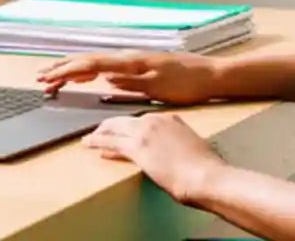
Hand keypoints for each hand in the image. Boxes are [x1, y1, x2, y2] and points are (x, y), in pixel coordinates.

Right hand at [36, 52, 221, 104]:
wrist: (211, 75)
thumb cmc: (187, 84)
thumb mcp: (158, 87)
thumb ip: (130, 82)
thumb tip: (103, 77)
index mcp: (131, 63)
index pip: (91, 65)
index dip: (67, 72)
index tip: (48, 79)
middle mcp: (129, 58)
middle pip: (88, 61)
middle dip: (63, 68)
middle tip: (41, 78)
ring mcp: (134, 60)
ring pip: (96, 62)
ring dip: (74, 69)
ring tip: (55, 76)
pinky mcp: (140, 65)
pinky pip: (107, 66)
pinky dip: (90, 71)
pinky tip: (88, 76)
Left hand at [82, 114, 225, 204]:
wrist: (205, 175)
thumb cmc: (205, 168)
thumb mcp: (192, 147)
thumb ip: (180, 144)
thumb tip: (176, 154)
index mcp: (171, 119)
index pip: (143, 120)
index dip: (130, 126)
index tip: (123, 129)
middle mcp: (156, 120)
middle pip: (125, 120)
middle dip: (110, 125)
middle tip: (100, 130)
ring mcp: (144, 132)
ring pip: (114, 129)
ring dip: (99, 133)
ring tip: (89, 138)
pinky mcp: (136, 148)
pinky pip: (110, 142)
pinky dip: (97, 142)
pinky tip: (89, 144)